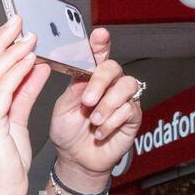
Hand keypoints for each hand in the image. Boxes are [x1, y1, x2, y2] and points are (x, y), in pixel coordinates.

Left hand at [48, 28, 142, 186]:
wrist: (76, 159)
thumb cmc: (68, 133)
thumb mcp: (62, 109)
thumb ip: (72, 90)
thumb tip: (82, 72)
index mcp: (88, 79)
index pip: (97, 56)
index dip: (100, 44)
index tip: (99, 35)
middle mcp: (108, 86)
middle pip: (113, 68)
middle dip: (100, 82)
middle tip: (87, 100)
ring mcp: (122, 99)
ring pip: (127, 86)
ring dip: (108, 103)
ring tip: (94, 120)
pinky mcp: (133, 115)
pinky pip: (129, 109)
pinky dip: (112, 121)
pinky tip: (100, 132)